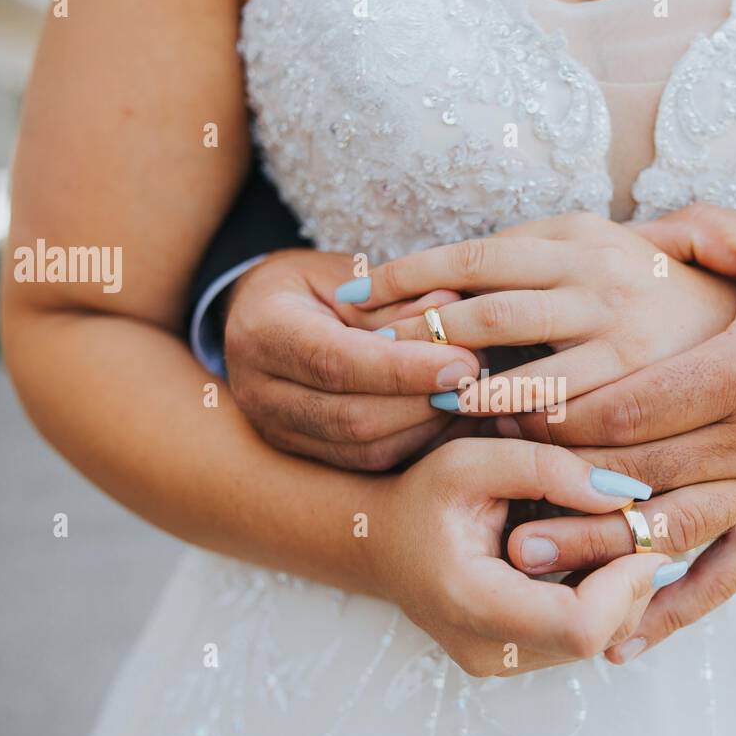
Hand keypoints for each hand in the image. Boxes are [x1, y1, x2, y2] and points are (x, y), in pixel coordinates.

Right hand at [223, 249, 482, 468]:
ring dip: (426, 425)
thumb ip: (393, 297)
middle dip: (423, 401)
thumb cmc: (310, 286)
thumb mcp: (343, 273)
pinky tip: (449, 416)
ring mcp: (278, 432)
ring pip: (365, 449)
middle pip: (353, 417)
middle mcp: (259, 392)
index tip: (462, 361)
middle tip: (475, 379)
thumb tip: (451, 313)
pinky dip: (417, 441)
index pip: (336, 362)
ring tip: (467, 393)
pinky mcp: (304, 455)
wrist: (259, 319)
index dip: (404, 368)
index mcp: (262, 332)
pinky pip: (370, 461)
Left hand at [348, 212, 735, 413]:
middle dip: (420, 337)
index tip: (354, 295)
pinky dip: (532, 435)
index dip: (410, 275)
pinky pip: (580, 425)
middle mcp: (608, 286)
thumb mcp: (642, 240)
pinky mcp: (656, 399)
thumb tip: (489, 260)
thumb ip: (564, 243)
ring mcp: (635, 346)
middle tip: (362, 356)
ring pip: (531, 380)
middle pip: (490, 314)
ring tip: (419, 405)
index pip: (479, 255)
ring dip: (468, 395)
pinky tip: (497, 444)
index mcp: (590, 239)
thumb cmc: (705, 289)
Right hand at [365, 438, 682, 675]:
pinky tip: (588, 557)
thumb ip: (547, 467)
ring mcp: (501, 663)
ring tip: (607, 537)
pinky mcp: (514, 661)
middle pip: (599, 638)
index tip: (642, 538)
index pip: (579, 626)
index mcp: (471, 603)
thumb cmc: (422, 496)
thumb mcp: (472, 460)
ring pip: (599, 643)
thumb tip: (625, 493)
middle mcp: (487, 650)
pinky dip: (602, 602)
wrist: (380, 543)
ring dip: (622, 593)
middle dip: (632, 585)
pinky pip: (582, 641)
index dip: (626, 586)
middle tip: (636, 530)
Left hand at [499, 206, 735, 661]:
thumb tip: (623, 232)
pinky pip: (727, 580)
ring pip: (671, 534)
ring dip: (598, 551)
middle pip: (637, 473)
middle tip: (485, 488)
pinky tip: (622, 643)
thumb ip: (699, 234)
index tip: (503, 412)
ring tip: (527, 565)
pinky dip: (674, 615)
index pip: (632, 406)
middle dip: (558, 480)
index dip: (561, 413)